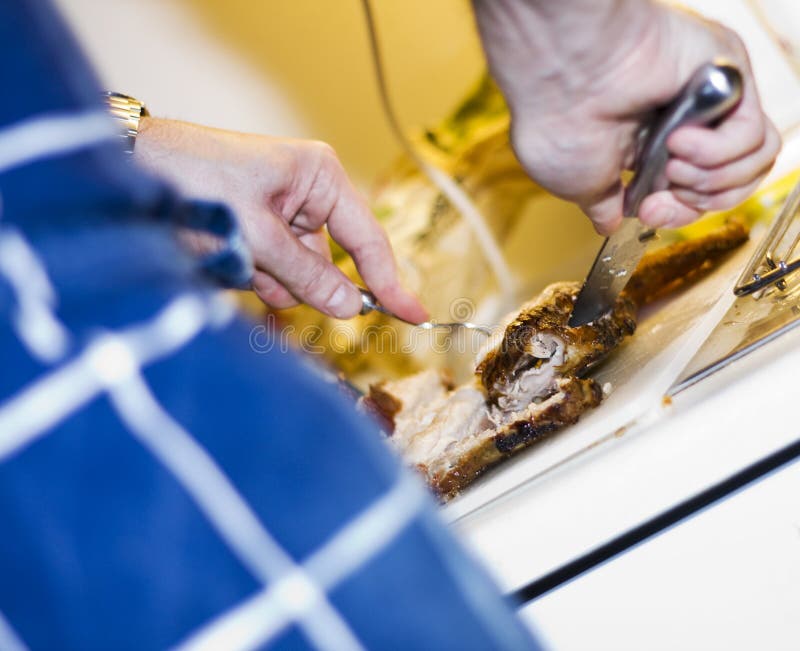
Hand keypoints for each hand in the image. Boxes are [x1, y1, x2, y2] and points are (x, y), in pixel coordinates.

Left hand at [134, 118, 426, 320]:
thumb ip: (306, 274)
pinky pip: (272, 270)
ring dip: (267, 279)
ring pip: (297, 274)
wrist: (129, 166)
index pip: (368, 240)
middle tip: (258, 270)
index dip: (390, 282)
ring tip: (227, 255)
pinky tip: (223, 259)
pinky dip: (252, 275)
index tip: (415, 315)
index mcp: (320, 177)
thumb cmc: (192, 181)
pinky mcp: (259, 228)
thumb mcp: (255, 234)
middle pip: (327, 263)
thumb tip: (351, 307)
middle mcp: (308, 193)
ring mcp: (282, 212)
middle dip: (295, 279)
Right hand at [472, 0, 779, 233]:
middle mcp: (680, 122)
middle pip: (728, 183)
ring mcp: (706, 100)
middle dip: (694, 204)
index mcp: (646, 147)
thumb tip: (607, 223)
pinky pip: (752, 135)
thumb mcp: (579, 184)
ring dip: (709, 180)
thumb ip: (602, 205)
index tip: (650, 212)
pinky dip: (718, 151)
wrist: (563, 76)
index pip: (692, 193)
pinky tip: (680, 141)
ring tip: (672, 163)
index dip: (678, 213)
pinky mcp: (727, 77)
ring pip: (752, 161)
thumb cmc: (557, 121)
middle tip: (661, 199)